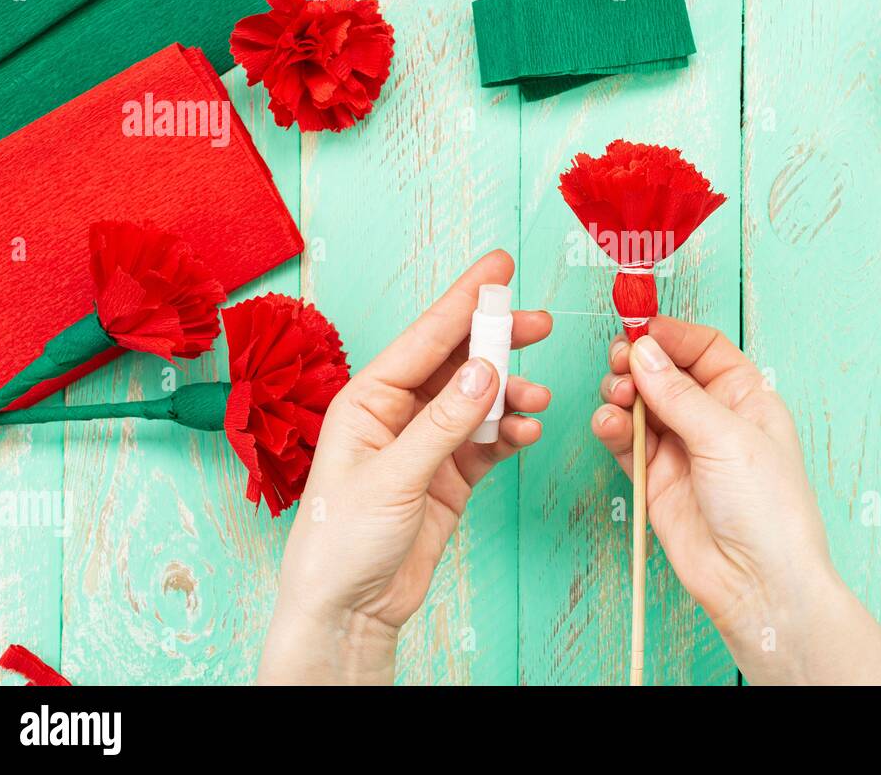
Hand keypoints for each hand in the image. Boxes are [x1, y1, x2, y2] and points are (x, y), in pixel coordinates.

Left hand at [258, 250, 551, 683]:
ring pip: (478, 399)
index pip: (424, 338)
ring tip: (538, 398)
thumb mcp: (393, 477)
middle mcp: (398, 413)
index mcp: (367, 399)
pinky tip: (527, 430)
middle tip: (537, 321)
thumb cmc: (342, 543)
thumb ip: (444, 423)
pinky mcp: (450, 476)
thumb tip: (486, 370)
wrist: (349, 610)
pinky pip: (488, 439)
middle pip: (456, 361)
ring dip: (510, 394)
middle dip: (498, 340)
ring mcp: (427, 444)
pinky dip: (511, 431)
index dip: (464, 301)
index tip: (498, 269)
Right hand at [593, 317, 880, 684]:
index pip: (704, 349)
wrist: (757, 583)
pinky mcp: (655, 479)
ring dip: (622, 393)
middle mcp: (712, 419)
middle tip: (620, 362)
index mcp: (746, 398)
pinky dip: (612, 428)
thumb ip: (678, 394)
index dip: (671, 335)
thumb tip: (643, 351)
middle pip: (665, 372)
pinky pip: (625, 441)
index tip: (638, 327)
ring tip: (618, 399)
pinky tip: (610, 424)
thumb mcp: (727, 438)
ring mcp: (682, 449)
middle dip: (638, 362)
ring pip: (640, 403)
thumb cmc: (769, 511)